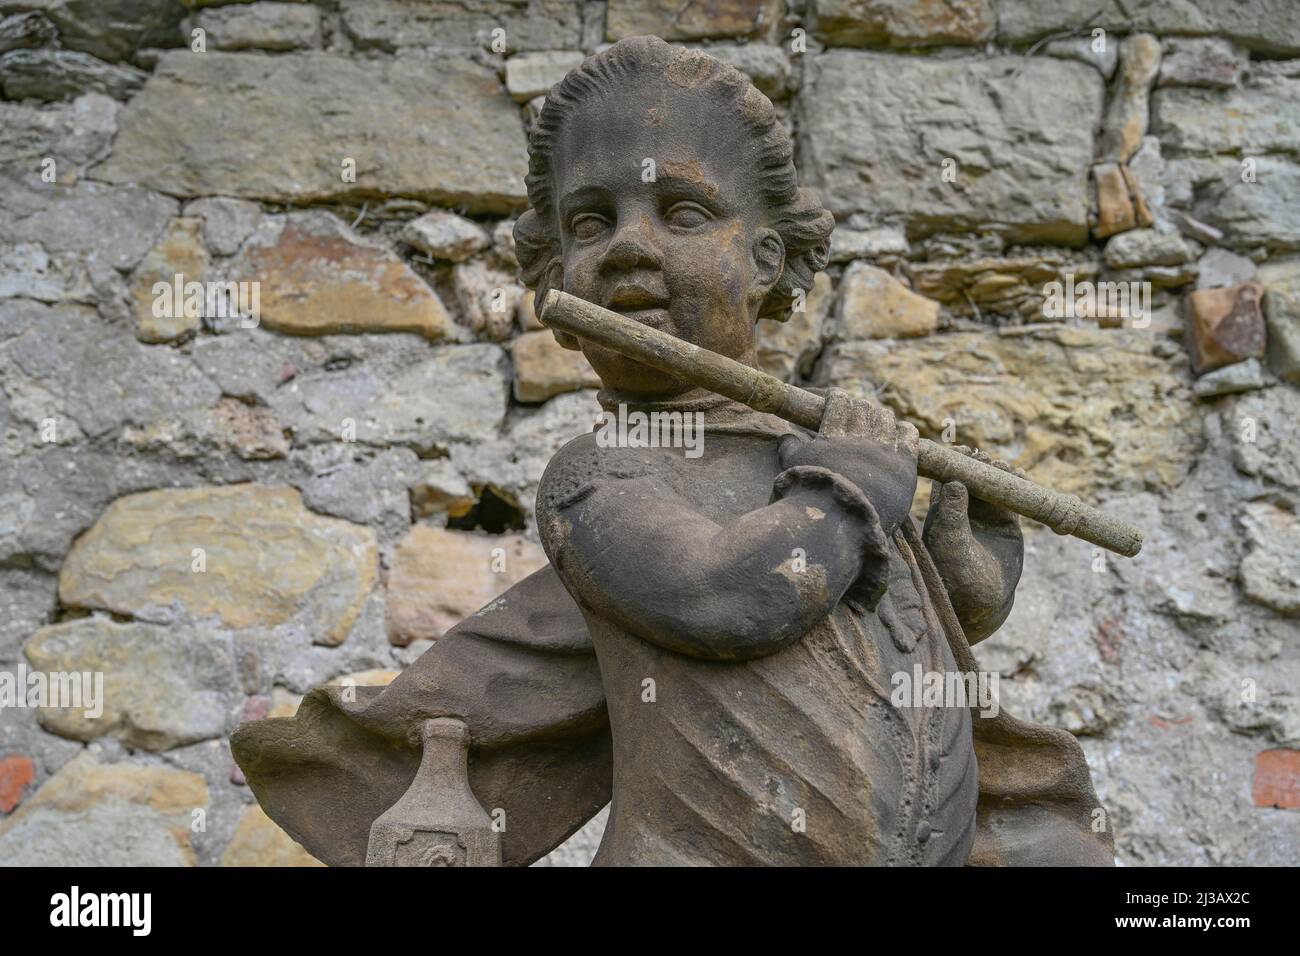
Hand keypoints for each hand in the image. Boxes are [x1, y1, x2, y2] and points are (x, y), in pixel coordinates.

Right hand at [777, 388, 919, 534]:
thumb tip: (785, 436)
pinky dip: (904, 430)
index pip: (840, 401)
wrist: (838, 524)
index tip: (836, 400)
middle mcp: (862, 436)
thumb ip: (789, 446)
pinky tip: (899, 432)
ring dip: (880, 418)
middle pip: (864, 408)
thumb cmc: (811, 494)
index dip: (838, 398)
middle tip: (855, 415)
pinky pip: (910, 437)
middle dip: (859, 408)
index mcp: (835, 432)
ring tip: (876, 423)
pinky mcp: (904, 467)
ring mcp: (885, 450)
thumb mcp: (792, 467)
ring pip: (886, 419)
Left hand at [922, 447, 1023, 642]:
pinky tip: (1022, 478)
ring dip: (1000, 474)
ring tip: (1006, 468)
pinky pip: (1013, 500)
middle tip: (990, 461)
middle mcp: (963, 510)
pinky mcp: (1006, 524)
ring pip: (994, 486)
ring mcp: (985, 516)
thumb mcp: (951, 542)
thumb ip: (952, 513)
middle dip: (982, 466)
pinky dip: (1018, 488)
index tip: (963, 450)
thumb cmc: (955, 573)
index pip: (947, 478)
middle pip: (973, 478)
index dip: (955, 463)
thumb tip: (954, 481)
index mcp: (942, 511)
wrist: (979, 601)